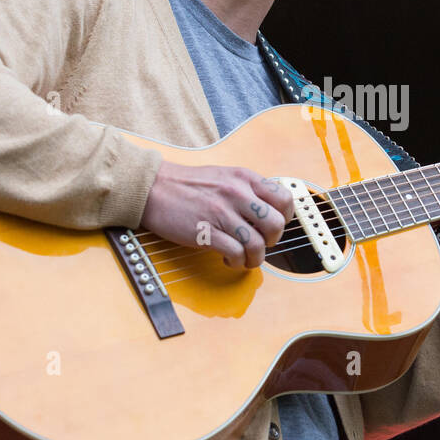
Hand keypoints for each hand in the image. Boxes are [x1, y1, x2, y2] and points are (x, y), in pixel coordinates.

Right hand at [142, 161, 294, 268]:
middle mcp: (237, 193)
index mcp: (245, 178)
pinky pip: (236, 253)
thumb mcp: (225, 177)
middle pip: (276, 224)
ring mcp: (222, 213)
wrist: (154, 188)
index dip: (285, 217)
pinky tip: (228, 260)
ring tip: (245, 259)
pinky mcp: (206, 232)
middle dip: (272, 241)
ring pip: (258, 244)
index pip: (284, 199)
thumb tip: (270, 213)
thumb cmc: (188, 185)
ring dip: (255, 258)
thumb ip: (248, 190)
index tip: (273, 227)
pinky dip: (237, 262)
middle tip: (260, 243)